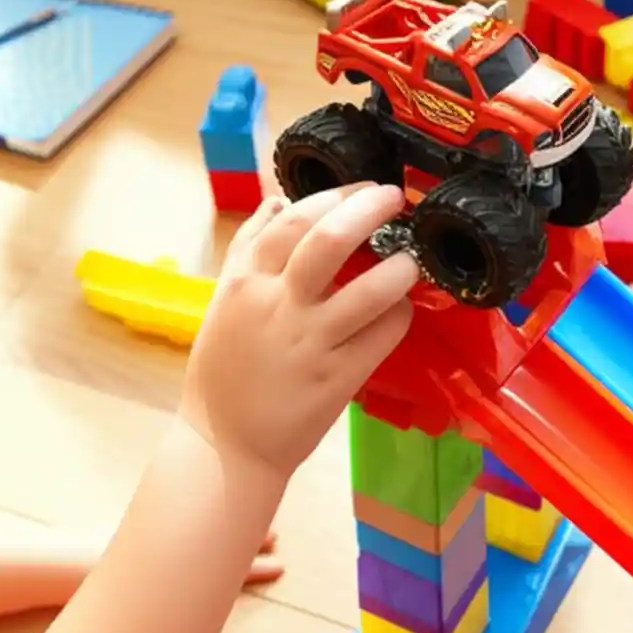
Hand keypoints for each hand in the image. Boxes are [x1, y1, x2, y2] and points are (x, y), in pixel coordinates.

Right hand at [179, 183, 417, 478]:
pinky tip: (401, 310)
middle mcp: (276, 307)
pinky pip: (381, 336)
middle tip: (394, 198)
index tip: (361, 187)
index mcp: (244, 283)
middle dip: (368, 209)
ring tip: (410, 262)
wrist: (224, 446)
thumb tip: (277, 200)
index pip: (291, 221)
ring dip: (399, 269)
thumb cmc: (223, 372)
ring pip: (368, 292)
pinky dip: (398, 316)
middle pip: (328, 240)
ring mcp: (309, 344)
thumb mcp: (223, 302)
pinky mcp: (335, 380)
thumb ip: (249, 249)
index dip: (333, 196)